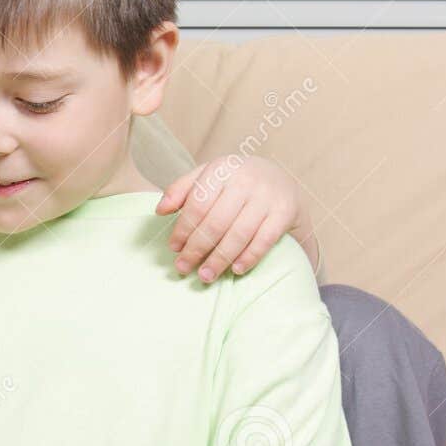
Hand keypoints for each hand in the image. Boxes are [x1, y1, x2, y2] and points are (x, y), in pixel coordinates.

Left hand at [156, 155, 316, 282]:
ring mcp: (267, 196)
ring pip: (239, 233)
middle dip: (196, 249)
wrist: (280, 179)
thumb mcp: (207, 176)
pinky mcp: (285, 211)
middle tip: (183, 268)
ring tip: (205, 276)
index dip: (183, 229)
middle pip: (216, 222)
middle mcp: (246, 180)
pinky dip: (249, 257)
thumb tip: (160, 211)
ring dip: (220, 259)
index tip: (174, 248)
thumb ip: (181, 190)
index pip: (198, 204)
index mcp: (223, 169)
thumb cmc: (234, 182)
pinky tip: (235, 270)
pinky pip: (265, 240)